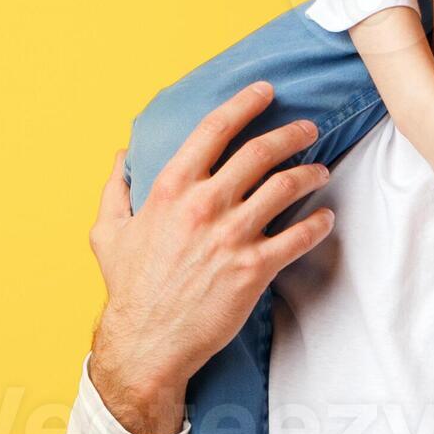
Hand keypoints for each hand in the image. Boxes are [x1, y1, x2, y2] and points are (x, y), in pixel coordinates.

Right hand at [87, 82, 336, 433]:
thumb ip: (116, 188)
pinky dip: (319, 224)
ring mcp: (232, 236)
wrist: (147, 341)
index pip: (214, 129)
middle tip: (307, 129)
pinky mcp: (254, 268)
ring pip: (285, 187)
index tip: (265, 92)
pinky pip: (299, 237)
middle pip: (260, 152)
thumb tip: (122, 156)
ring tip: (320, 171)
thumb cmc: (128, 288)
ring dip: (310, 174)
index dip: (244, 104)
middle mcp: (204, 205)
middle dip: (291, 134)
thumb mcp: (108, 231)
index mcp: (171, 188)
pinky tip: (325, 219)